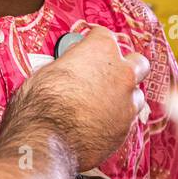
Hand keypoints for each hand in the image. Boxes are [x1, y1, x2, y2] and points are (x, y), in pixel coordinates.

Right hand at [15, 25, 148, 171]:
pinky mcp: (125, 130)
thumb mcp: (46, 72)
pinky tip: (98, 124)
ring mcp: (127, 103)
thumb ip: (68, 65)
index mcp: (101, 50)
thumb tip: (69, 67)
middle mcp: (122, 73)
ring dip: (123, 97)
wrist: (46, 142)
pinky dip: (115, 120)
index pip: (104, 36)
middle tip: (105, 74)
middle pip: (137, 62)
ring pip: (136, 94)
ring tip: (102, 104)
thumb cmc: (40, 105)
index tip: (85, 49)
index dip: (92, 42)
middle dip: (124, 67)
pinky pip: (126, 120)